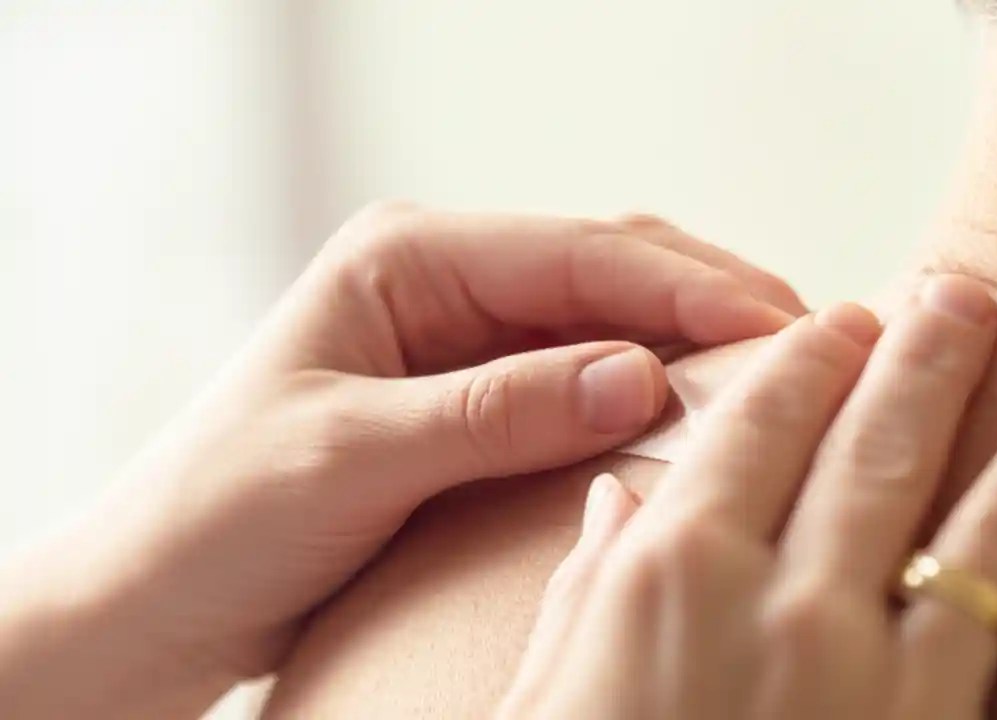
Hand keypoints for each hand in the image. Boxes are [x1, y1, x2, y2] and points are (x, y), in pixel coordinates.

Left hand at [0, 205, 803, 717]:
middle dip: (711, 301)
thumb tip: (640, 376)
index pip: (581, 253)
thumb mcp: (355, 456)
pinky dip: (651, 388)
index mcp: (407, 258)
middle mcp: (445, 284)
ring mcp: (467, 341)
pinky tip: (705, 411)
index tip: (783, 326)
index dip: (689, 287)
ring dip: (693, 340)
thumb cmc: (217, 517)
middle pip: (610, 270)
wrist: (152, 600)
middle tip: (814, 344)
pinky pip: (585, 375)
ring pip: (609, 318)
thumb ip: (498, 412)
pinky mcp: (477, 400)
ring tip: (786, 373)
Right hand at [502, 276, 996, 718]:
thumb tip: (615, 503)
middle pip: (882, 452)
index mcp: (679, 580)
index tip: (848, 316)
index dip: (812, 357)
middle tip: (968, 295)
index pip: (761, 424)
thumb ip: (582, 592)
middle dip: (932, 359)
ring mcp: (893, 701)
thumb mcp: (539, 697)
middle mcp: (794, 617)